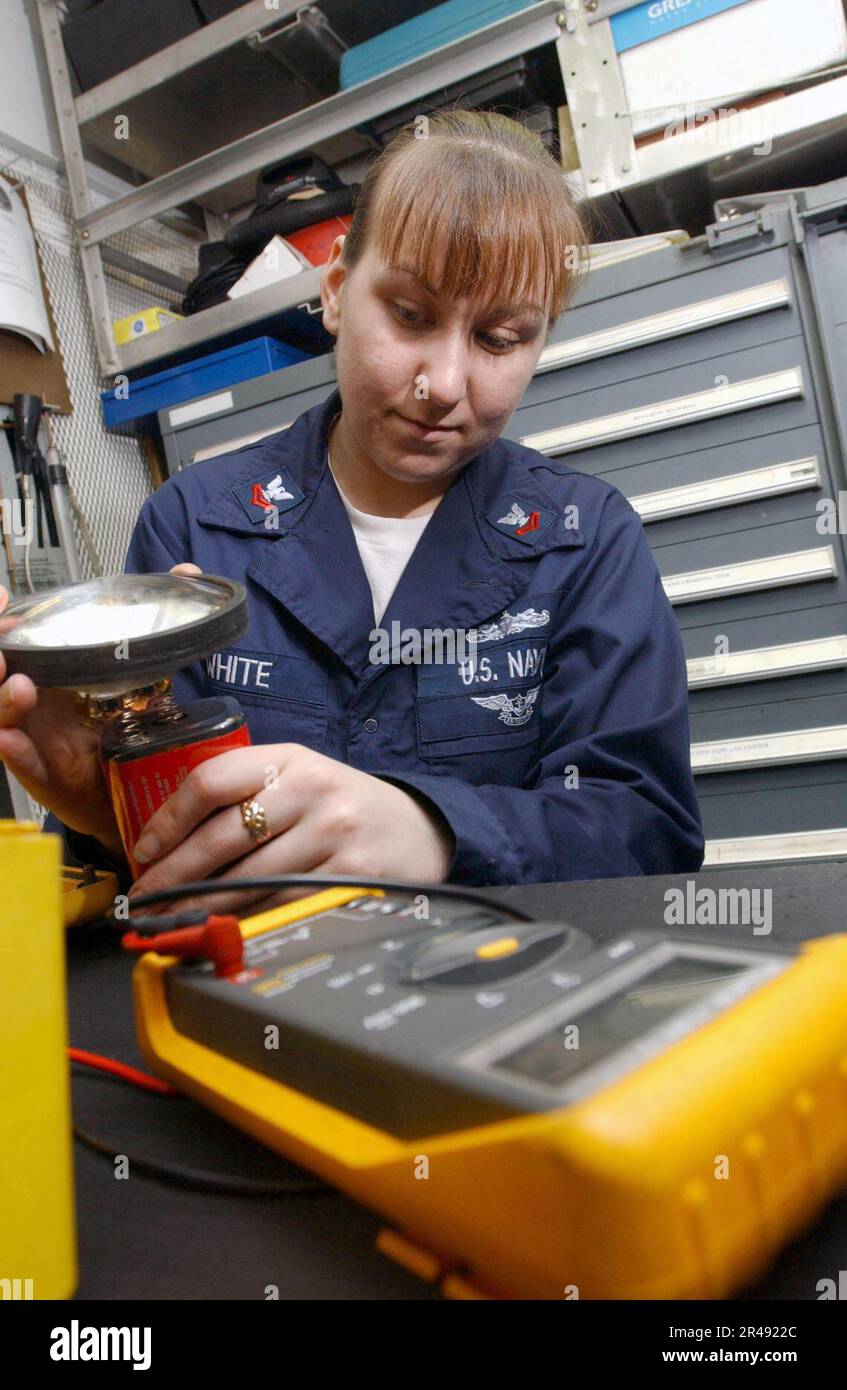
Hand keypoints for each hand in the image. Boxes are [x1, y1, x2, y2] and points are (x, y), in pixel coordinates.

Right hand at [0, 563, 203, 859]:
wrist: (130, 791)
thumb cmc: (125, 729)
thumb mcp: (143, 671)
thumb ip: (160, 620)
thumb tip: (185, 572)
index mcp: (50, 674)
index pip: (13, 640)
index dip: (2, 621)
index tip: (2, 596)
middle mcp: (34, 703)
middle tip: (2, 647)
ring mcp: (34, 738)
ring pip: (0, 717)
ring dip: (2, 699)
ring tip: (18, 686)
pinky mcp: (43, 775)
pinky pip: (20, 761)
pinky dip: (13, 749)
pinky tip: (9, 738)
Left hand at [127, 742, 455, 915]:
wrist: (418, 829)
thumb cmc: (341, 807)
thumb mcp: (299, 779)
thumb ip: (245, 793)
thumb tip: (167, 842)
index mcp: (289, 760)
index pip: (211, 781)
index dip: (169, 819)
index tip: (145, 850)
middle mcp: (312, 791)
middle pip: (223, 837)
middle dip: (175, 874)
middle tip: (146, 898)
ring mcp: (334, 833)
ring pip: (248, 879)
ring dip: (203, 905)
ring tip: (173, 918)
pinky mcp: (351, 874)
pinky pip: (282, 903)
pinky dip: (247, 920)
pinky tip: (225, 927)